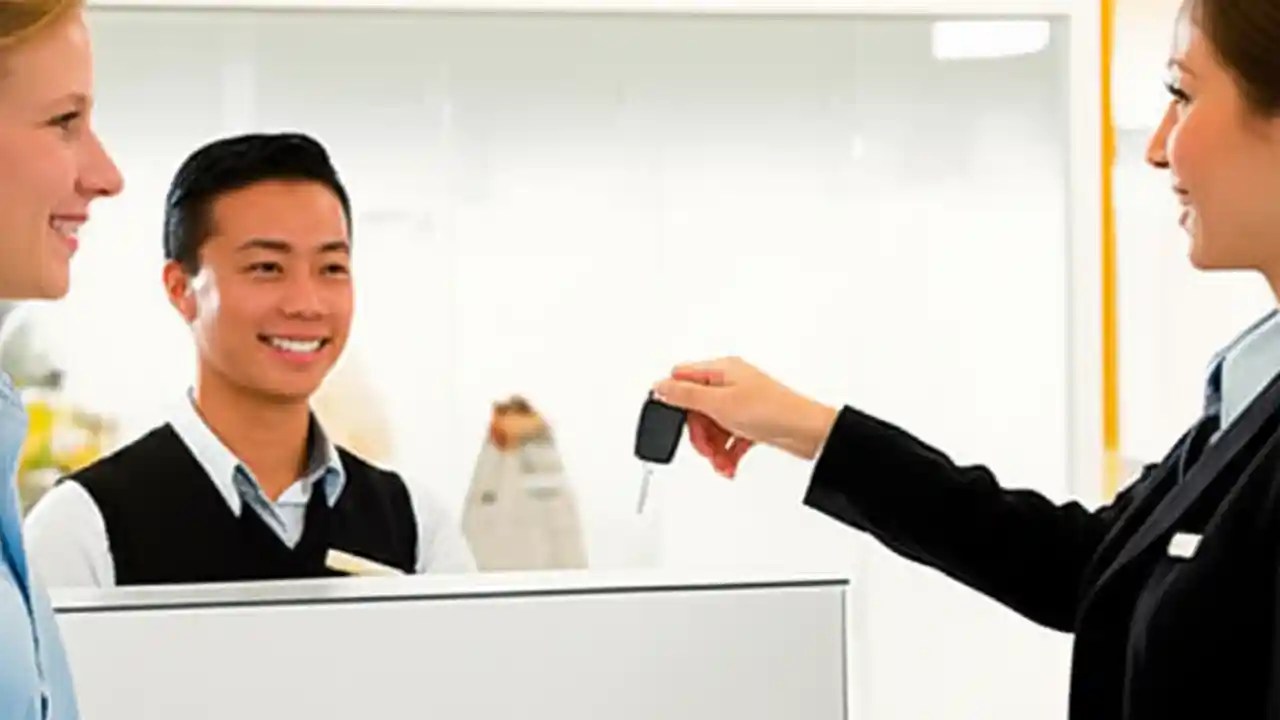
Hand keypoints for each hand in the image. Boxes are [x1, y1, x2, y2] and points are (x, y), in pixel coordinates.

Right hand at [653, 357, 838, 477]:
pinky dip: (727, 453)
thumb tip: (659, 386)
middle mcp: (731, 383)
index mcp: (721, 369)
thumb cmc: (773, 410)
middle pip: (696, 408)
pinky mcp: (752, 422)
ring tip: (720, 462)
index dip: (675, 402)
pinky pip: (729, 438)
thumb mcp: (719, 403)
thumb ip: (685, 395)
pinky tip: (730, 464)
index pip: (682, 378)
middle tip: (706, 448)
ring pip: (712, 426)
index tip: (676, 423)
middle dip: (699, 434)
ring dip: (713, 448)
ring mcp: (742, 403)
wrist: (809, 433)